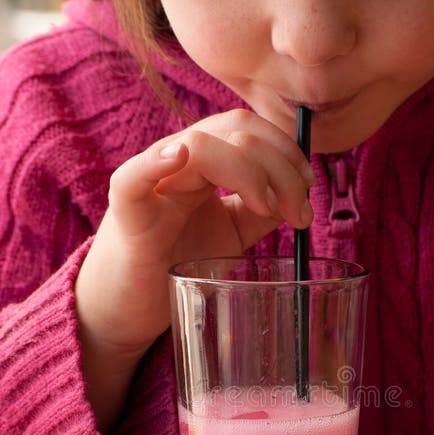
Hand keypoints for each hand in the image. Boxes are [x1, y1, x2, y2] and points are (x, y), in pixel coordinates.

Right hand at [75, 109, 313, 430]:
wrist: (131, 305)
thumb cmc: (176, 263)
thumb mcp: (232, 233)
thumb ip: (262, 212)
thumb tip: (299, 197)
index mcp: (204, 161)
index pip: (248, 128)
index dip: (286, 151)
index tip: (307, 192)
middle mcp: (177, 160)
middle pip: (234, 129)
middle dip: (280, 166)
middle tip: (299, 213)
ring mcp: (151, 182)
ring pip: (200, 146)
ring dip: (249, 172)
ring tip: (268, 209)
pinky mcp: (126, 213)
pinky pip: (133, 177)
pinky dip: (156, 162)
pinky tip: (179, 157)